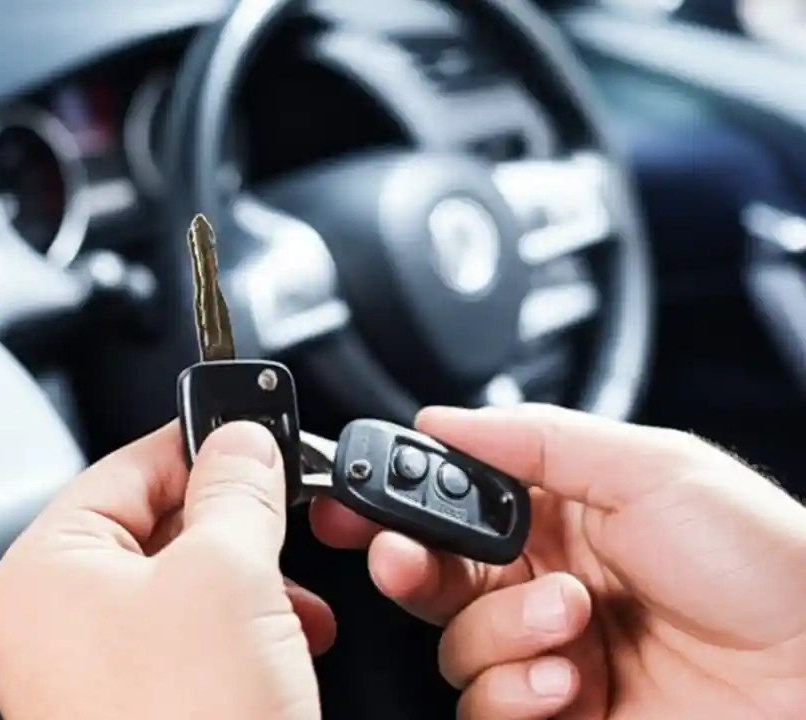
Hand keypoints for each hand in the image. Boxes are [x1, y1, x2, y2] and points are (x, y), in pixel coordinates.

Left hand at [0, 421, 335, 719]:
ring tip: (295, 600)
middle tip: (284, 520)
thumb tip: (241, 443)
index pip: (121, 468)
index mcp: (40, 572)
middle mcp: (45, 624)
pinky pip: (180, 645)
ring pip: (173, 590)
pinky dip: (235, 633)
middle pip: (149, 529)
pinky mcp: (124, 714)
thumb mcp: (229, 574)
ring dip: (245, 583)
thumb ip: (237, 488)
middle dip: (231, 528)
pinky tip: (283, 642)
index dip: (197, 447)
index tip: (252, 439)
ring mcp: (80, 677)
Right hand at [312, 404, 805, 718]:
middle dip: (407, 563)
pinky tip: (571, 678)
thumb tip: (442, 419)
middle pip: (430, 577)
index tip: (354, 497)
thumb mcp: (653, 467)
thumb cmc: (766, 564)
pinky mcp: (559, 719)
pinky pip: (486, 710)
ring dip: (500, 632)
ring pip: (454, 648)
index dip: (393, 498)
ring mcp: (550, 657)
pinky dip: (517, 692)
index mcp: (560, 517)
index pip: (449, 502)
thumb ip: (538, 439)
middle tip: (405, 555)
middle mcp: (544, 586)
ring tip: (571, 620)